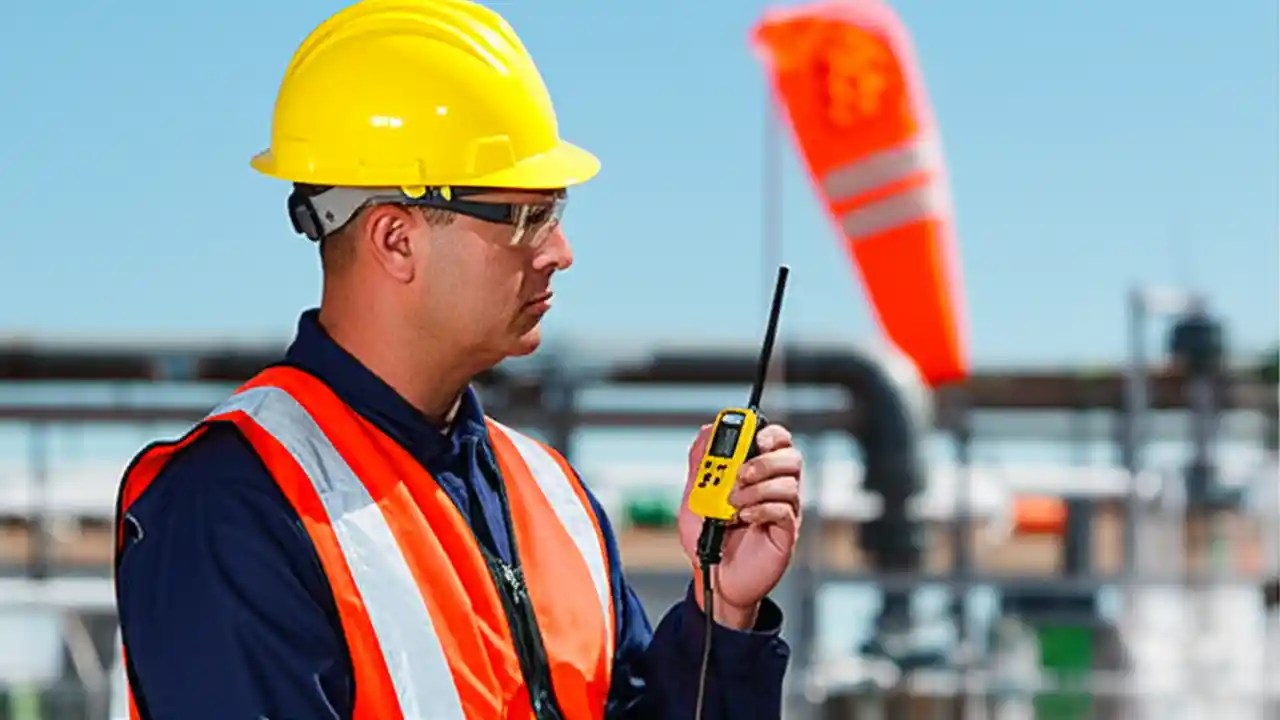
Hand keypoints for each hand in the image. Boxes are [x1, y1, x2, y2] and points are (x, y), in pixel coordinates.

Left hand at [677, 422, 802, 629]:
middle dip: (765, 460)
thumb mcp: (694, 494)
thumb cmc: (708, 535)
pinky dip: (762, 508)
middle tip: (741, 474)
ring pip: (789, 482)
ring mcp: (784, 509)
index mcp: (757, 472)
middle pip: (791, 457)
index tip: (754, 438)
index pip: (776, 440)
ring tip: (734, 503)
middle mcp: (775, 487)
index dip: (770, 433)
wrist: (712, 577)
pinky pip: (785, 509)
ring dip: (758, 488)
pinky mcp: (786, 531)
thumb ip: (700, 462)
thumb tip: (707, 430)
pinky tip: (744, 517)